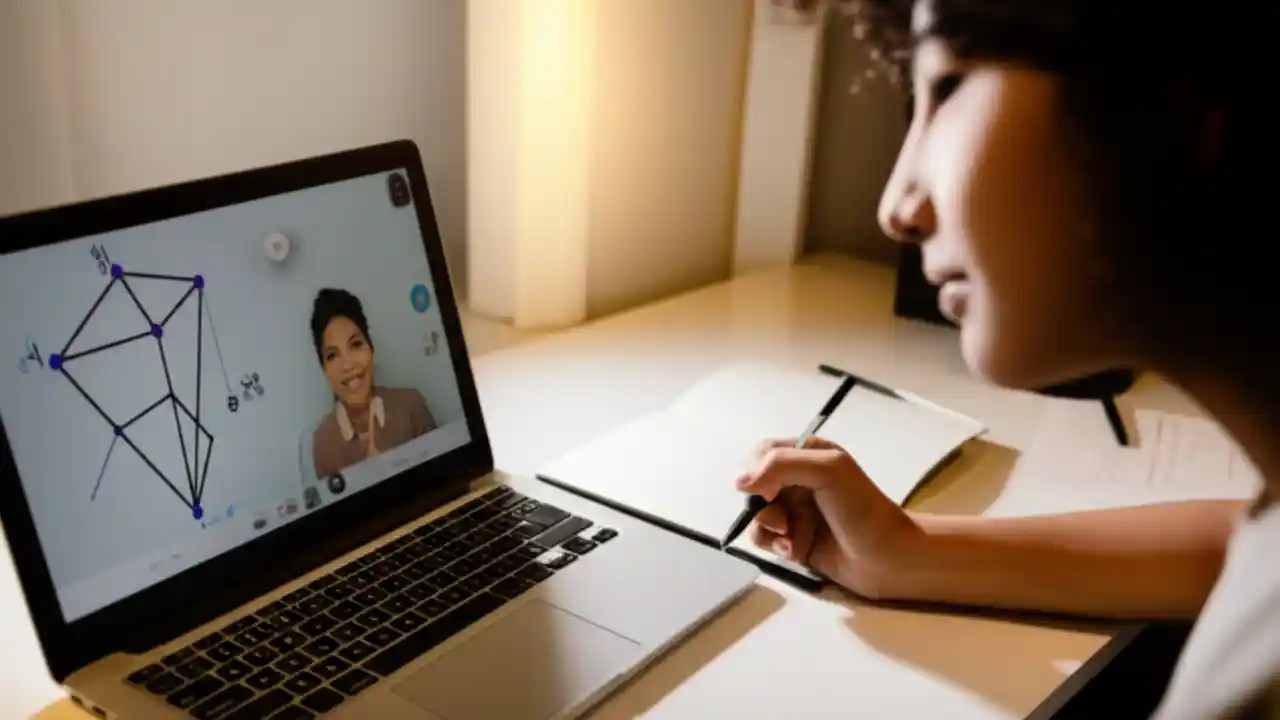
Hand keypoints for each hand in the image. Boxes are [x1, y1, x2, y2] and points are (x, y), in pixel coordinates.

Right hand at [736, 437, 923, 598]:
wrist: (888, 557)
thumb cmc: (863, 508)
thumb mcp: (827, 470)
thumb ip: (780, 465)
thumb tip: (740, 483)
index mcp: (809, 455)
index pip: (764, 452)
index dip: (758, 470)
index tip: (769, 488)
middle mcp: (799, 481)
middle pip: (755, 485)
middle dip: (762, 502)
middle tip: (781, 517)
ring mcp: (796, 512)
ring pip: (756, 514)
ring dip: (767, 526)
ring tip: (789, 536)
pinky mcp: (794, 541)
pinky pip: (765, 539)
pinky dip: (774, 545)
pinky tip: (794, 551)